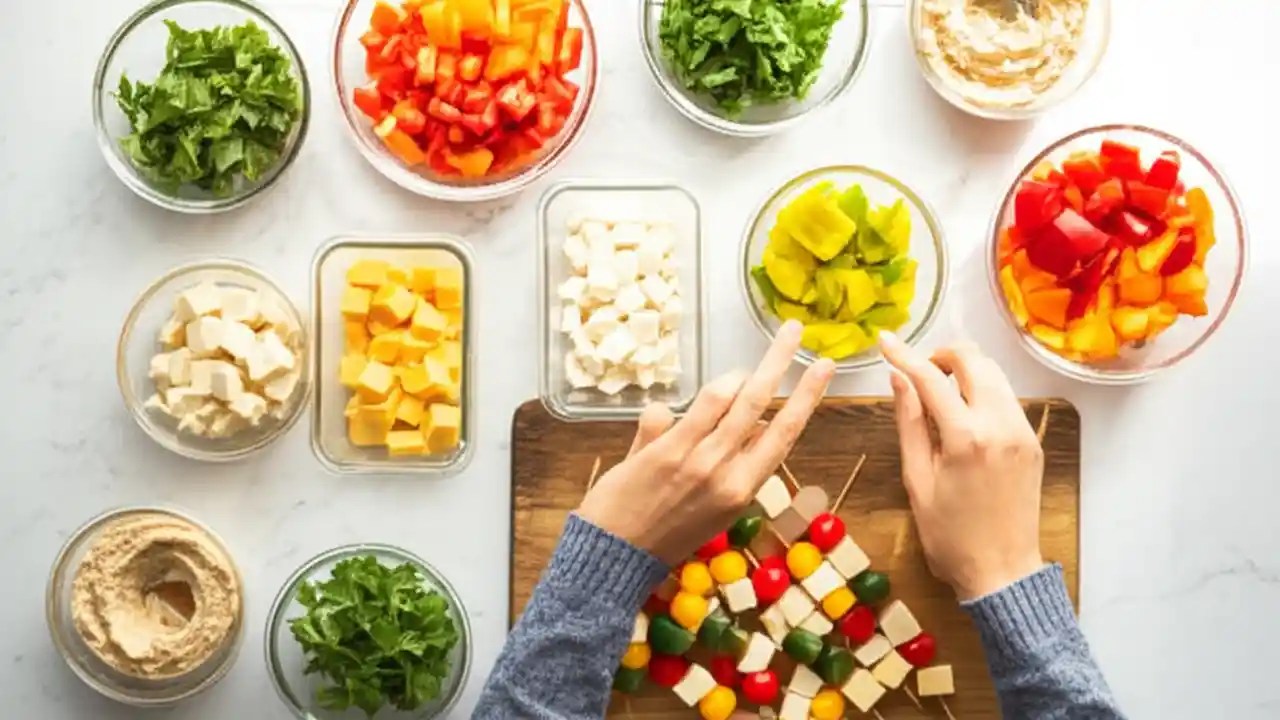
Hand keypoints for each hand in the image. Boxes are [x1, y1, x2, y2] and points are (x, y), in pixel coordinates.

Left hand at [578, 321, 835, 564]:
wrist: (616, 559)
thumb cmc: (661, 536)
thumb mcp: (708, 508)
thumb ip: (720, 460)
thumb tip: (730, 420)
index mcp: (743, 490)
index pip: (784, 433)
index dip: (807, 396)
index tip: (823, 368)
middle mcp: (727, 473)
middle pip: (761, 404)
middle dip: (779, 362)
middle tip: (795, 331)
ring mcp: (697, 459)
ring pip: (727, 397)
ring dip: (737, 373)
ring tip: (742, 367)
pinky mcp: (666, 450)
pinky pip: (693, 406)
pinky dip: (698, 394)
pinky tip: (688, 399)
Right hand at [880, 332, 1044, 600]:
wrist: (1002, 572)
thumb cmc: (949, 535)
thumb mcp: (917, 480)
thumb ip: (909, 424)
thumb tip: (899, 379)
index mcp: (965, 438)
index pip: (931, 378)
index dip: (905, 354)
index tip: (885, 342)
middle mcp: (1000, 425)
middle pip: (974, 360)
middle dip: (943, 354)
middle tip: (919, 371)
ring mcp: (1022, 431)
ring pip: (994, 374)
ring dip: (965, 370)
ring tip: (939, 392)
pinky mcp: (1032, 441)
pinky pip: (1006, 398)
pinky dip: (982, 392)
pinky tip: (963, 414)